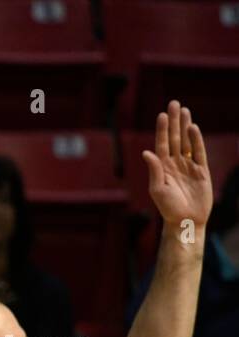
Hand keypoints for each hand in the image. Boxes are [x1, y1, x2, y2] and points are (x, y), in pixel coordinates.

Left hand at [144, 100, 211, 232]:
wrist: (186, 220)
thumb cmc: (168, 208)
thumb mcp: (158, 189)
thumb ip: (154, 170)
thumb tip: (146, 152)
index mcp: (162, 168)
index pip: (162, 144)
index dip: (162, 130)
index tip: (161, 115)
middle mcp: (174, 164)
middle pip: (174, 138)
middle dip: (174, 121)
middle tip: (174, 103)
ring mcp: (188, 165)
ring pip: (186, 141)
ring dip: (185, 125)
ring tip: (184, 110)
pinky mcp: (201, 170)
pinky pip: (199, 151)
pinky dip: (197, 139)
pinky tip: (194, 127)